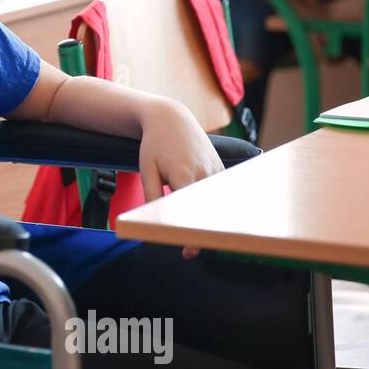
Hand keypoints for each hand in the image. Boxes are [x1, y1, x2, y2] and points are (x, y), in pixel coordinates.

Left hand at [137, 97, 222, 259]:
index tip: (189, 250)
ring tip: (200, 236)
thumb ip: (152, 196)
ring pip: (216, 202)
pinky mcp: (221, 167)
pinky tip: (210, 218)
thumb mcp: (147, 169)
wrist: (170, 117)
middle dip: (201, 232)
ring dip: (210, 219)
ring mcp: (215, 169)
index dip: (191, 233)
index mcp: (184, 174)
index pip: (189, 211)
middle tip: (191, 251)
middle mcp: (204, 173)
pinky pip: (220, 191)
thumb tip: (152, 221)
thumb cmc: (154, 144)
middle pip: (206, 210)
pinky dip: (215, 205)